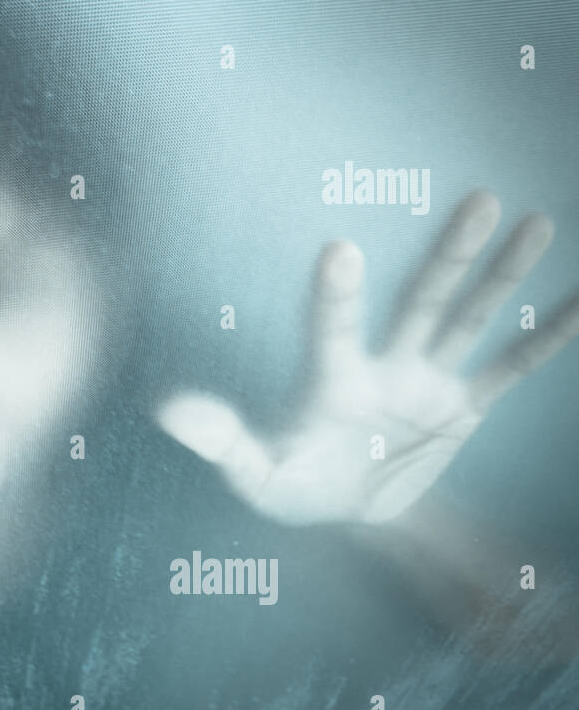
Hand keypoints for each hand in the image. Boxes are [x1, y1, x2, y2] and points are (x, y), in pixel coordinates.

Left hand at [157, 190, 578, 524]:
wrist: (342, 510)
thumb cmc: (292, 486)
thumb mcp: (255, 475)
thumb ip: (221, 441)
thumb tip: (168, 408)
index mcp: (331, 379)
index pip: (333, 329)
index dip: (334, 295)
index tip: (338, 248)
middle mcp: (384, 367)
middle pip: (421, 301)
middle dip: (450, 254)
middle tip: (480, 199)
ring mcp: (427, 382)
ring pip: (470, 318)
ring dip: (503, 276)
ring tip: (535, 222)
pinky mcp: (462, 408)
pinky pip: (509, 369)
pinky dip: (545, 338)